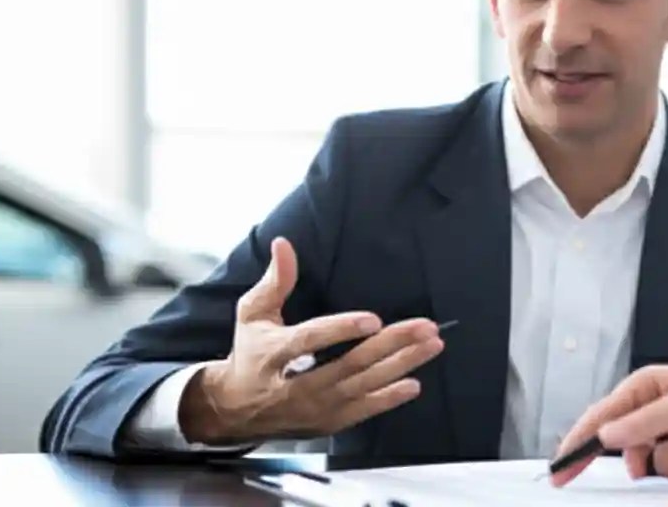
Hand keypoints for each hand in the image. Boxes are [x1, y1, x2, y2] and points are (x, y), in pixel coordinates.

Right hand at [179, 237, 444, 443]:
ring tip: (431, 345)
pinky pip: (362, 411)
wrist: (235, 410)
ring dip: (401, 365)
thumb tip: (284, 244)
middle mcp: (294, 387)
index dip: (341, 330)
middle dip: (391, 345)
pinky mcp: (327, 424)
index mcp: (272, 354)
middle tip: (425, 327)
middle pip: (349, 365)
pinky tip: (414, 384)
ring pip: (362, 386)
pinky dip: (389, 398)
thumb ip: (274, 281)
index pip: (309, 341)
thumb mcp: (253, 314)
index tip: (373, 319)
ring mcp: (313, 409)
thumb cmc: (250, 353)